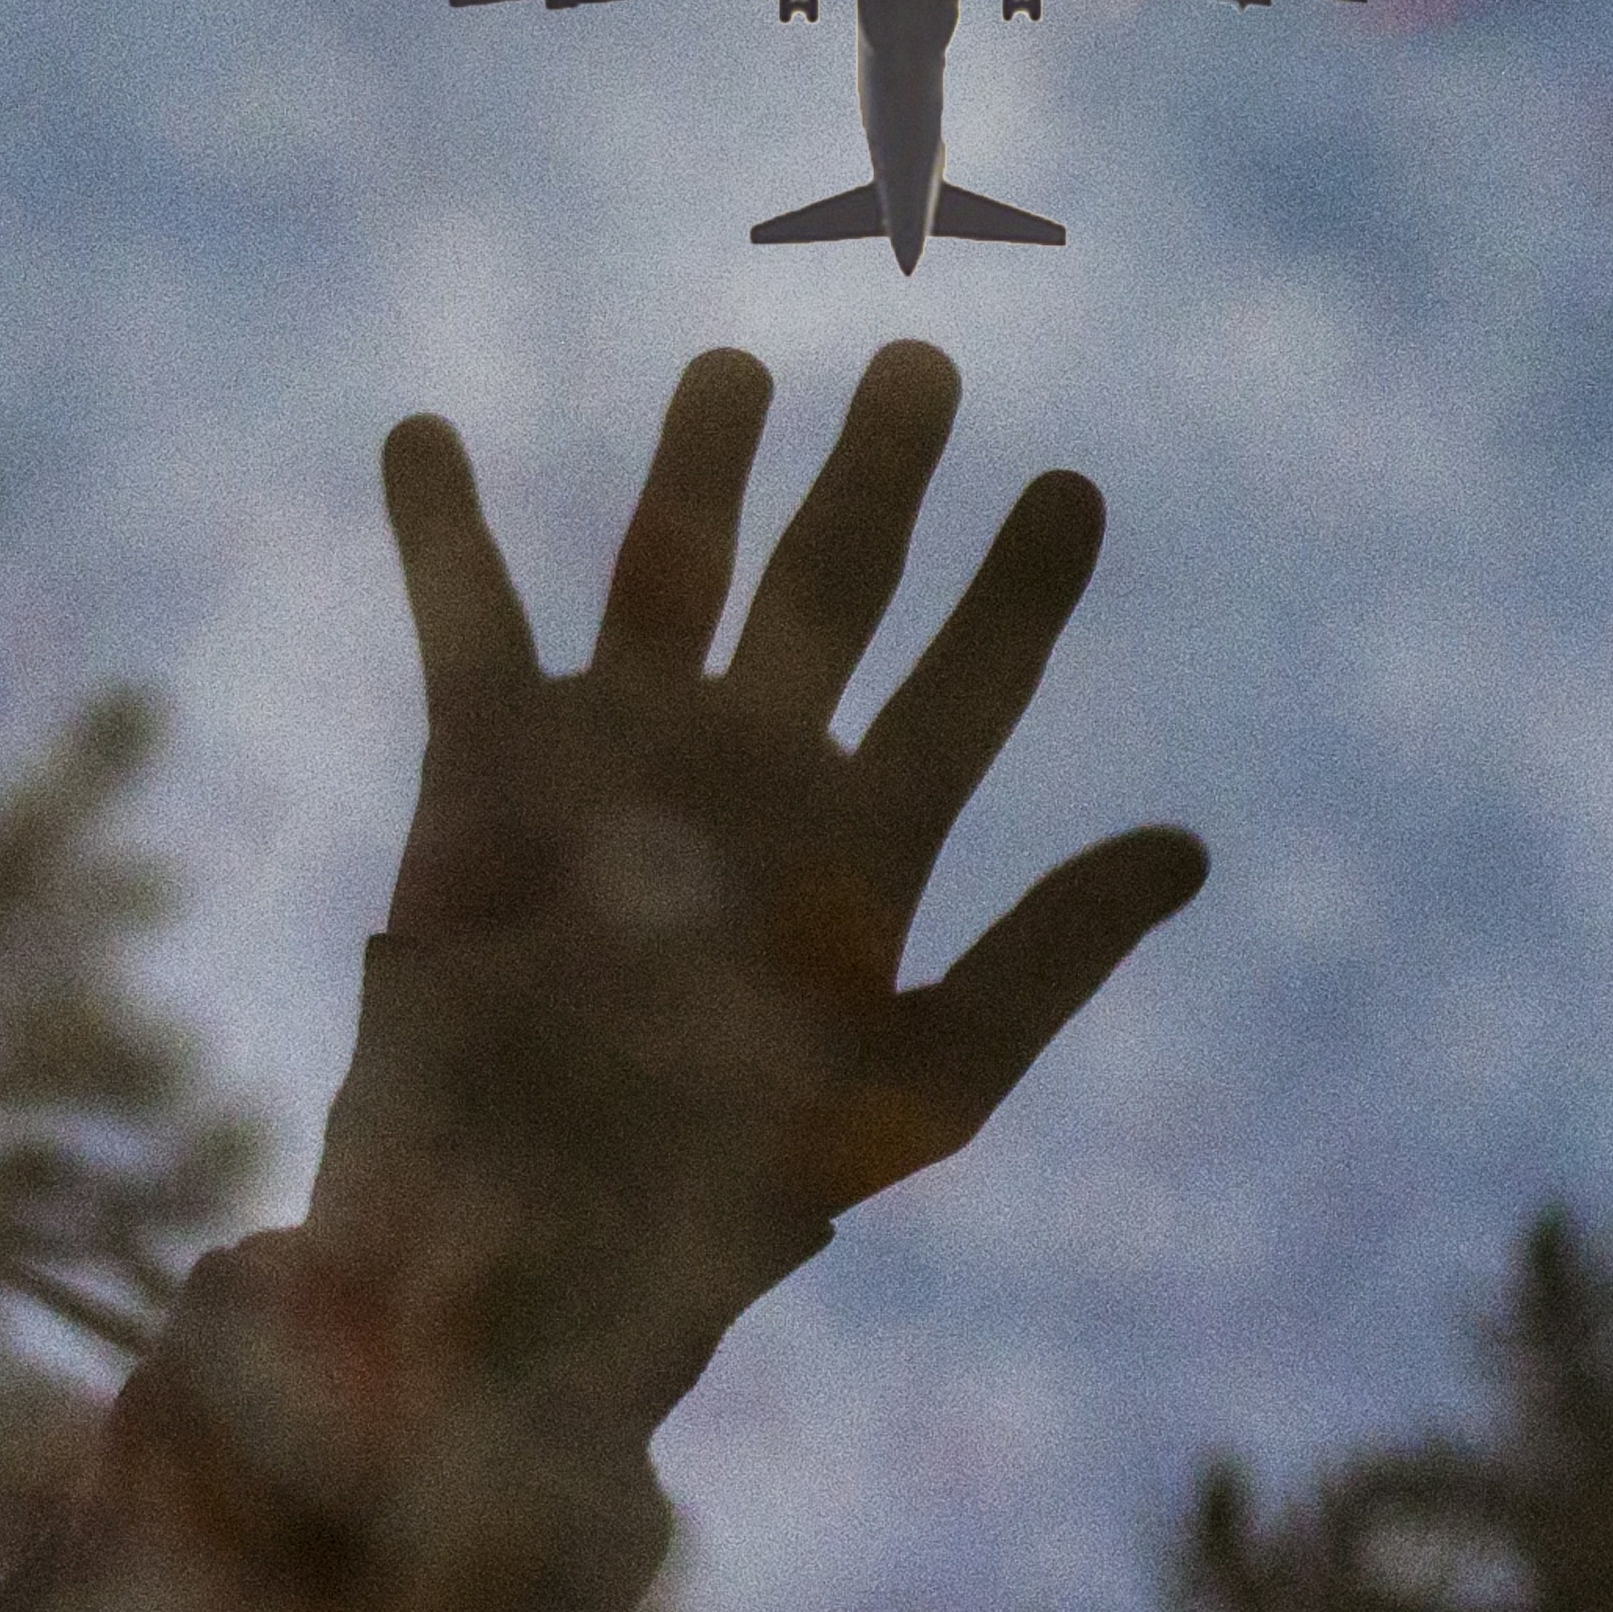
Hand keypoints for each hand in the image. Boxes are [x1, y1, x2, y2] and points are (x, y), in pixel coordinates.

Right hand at [330, 339, 1206, 1448]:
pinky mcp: (488, 768)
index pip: (967, 688)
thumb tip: (1188, 847)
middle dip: (878, 479)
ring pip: (667, 568)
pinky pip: (471, 622)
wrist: (516, 1245)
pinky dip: (446, 530)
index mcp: (863, 847)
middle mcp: (752, 775)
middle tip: (923, 366)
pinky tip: (425, 435)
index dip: (1020, 591)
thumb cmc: (722, 1193)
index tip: (1072, 490)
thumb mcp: (913, 1086)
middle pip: (830, 589)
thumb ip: (1044, 959)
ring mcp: (620, 756)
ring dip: (699, 464)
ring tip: (736, 366)